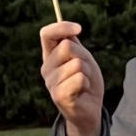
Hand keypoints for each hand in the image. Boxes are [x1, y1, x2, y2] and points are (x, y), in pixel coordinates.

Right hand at [39, 21, 104, 135]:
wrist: (90, 108)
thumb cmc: (86, 80)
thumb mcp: (83, 58)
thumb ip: (74, 45)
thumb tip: (70, 33)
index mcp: (49, 55)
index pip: (46, 34)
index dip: (61, 27)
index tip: (78, 28)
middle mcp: (46, 68)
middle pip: (67, 47)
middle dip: (84, 56)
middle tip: (85, 70)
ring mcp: (50, 82)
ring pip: (77, 64)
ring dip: (87, 72)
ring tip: (83, 83)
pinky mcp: (58, 95)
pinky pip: (79, 79)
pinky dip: (86, 83)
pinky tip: (82, 91)